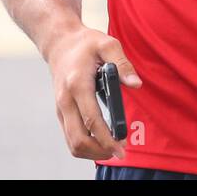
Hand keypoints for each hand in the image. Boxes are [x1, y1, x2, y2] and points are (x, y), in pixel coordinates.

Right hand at [46, 26, 142, 160]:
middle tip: (120, 152)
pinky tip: (101, 142)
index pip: (91, 121)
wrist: (60, 43)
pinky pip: (70, 137)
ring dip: (92, 152)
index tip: (122, 148)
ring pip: (72, 143)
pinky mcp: (61, 112)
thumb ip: (123, 64)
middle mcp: (65, 100)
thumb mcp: (107, 44)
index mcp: (77, 84)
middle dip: (100, 151)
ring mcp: (60, 108)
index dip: (107, 139)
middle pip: (78, 140)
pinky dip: (85, 146)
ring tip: (112, 149)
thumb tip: (136, 84)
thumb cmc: (86, 44)